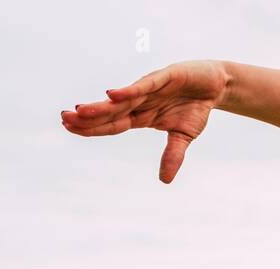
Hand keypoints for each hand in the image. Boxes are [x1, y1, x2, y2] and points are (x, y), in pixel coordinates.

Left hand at [60, 60, 230, 182]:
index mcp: (142, 116)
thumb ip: (172, 155)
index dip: (92, 127)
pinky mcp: (166, 77)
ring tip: (80, 111)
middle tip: (64, 120)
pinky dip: (129, 91)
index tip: (70, 128)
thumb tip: (164, 181)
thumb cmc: (195, 108)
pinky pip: (144, 85)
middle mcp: (141, 101)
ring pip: (122, 99)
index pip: (113, 124)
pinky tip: (112, 95)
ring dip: (102, 106)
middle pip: (111, 112)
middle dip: (88, 117)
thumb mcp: (184, 136)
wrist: (215, 85)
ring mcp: (151, 88)